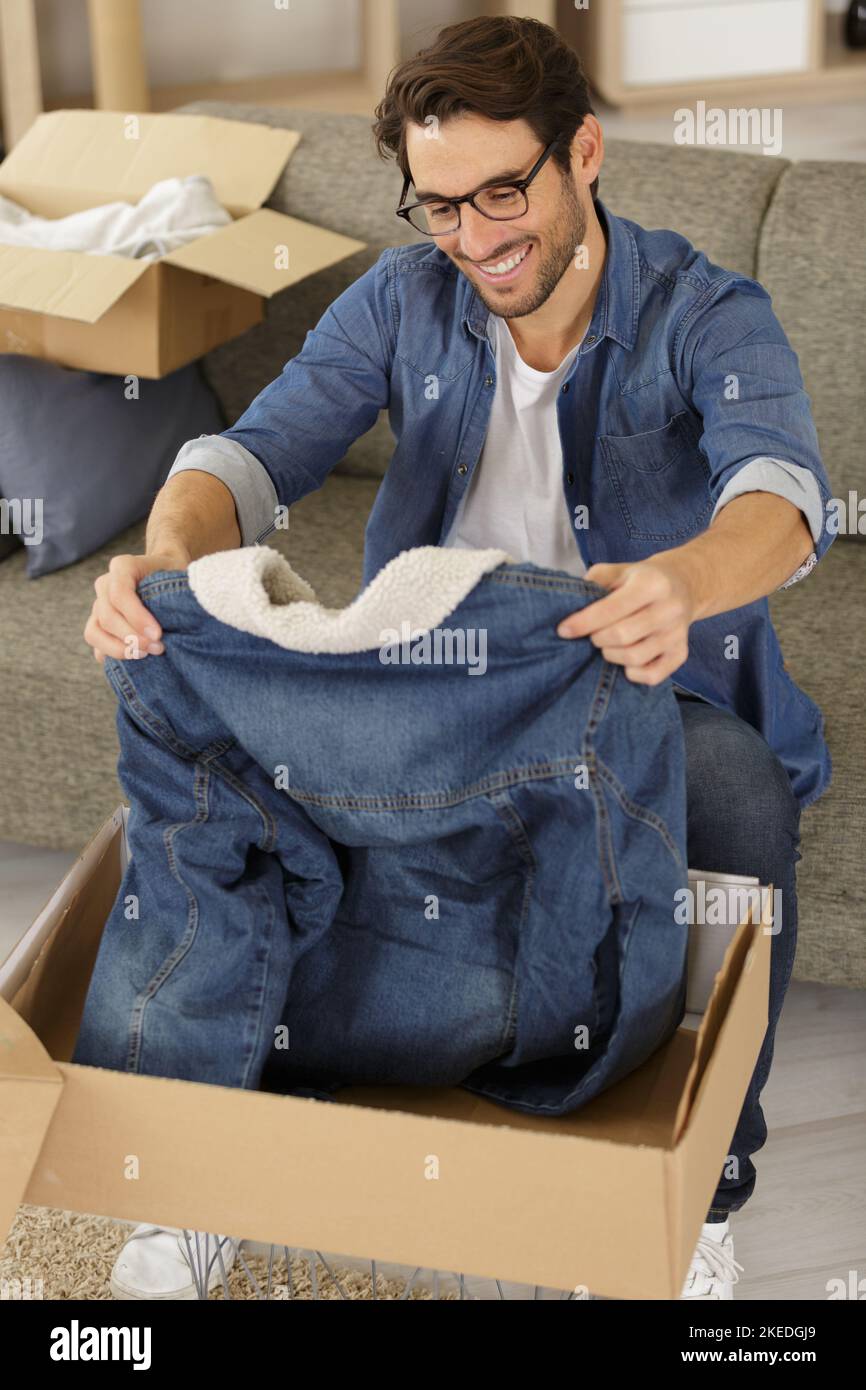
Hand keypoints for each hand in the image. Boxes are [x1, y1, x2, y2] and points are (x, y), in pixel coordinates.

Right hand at [84, 551, 187, 663]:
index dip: (136, 617)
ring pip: (94, 632)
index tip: (157, 634)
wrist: (167, 572)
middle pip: (107, 616)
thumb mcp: (178, 574)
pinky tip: (133, 659)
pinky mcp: (97, 623)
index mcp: (122, 566)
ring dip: (118, 649)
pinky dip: (110, 654)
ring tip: (144, 654)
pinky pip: (95, 643)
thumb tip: (172, 622)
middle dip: (132, 637)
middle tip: (158, 648)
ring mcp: (98, 604)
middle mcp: (105, 584)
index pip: (119, 593)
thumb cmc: (174, 575)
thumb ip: (174, 590)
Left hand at [556, 556, 697, 684]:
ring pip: (634, 658)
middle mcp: (670, 609)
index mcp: (652, 584)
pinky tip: (626, 660)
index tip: (563, 630)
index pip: (611, 609)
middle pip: (621, 636)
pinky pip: (652, 676)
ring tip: (608, 644)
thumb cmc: (642, 580)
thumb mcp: (619, 570)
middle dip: (597, 638)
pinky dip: (632, 673)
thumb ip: (594, 582)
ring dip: (611, 655)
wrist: (684, 586)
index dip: (583, 623)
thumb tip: (570, 606)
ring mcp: (677, 634)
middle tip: (593, 634)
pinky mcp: (681, 653)